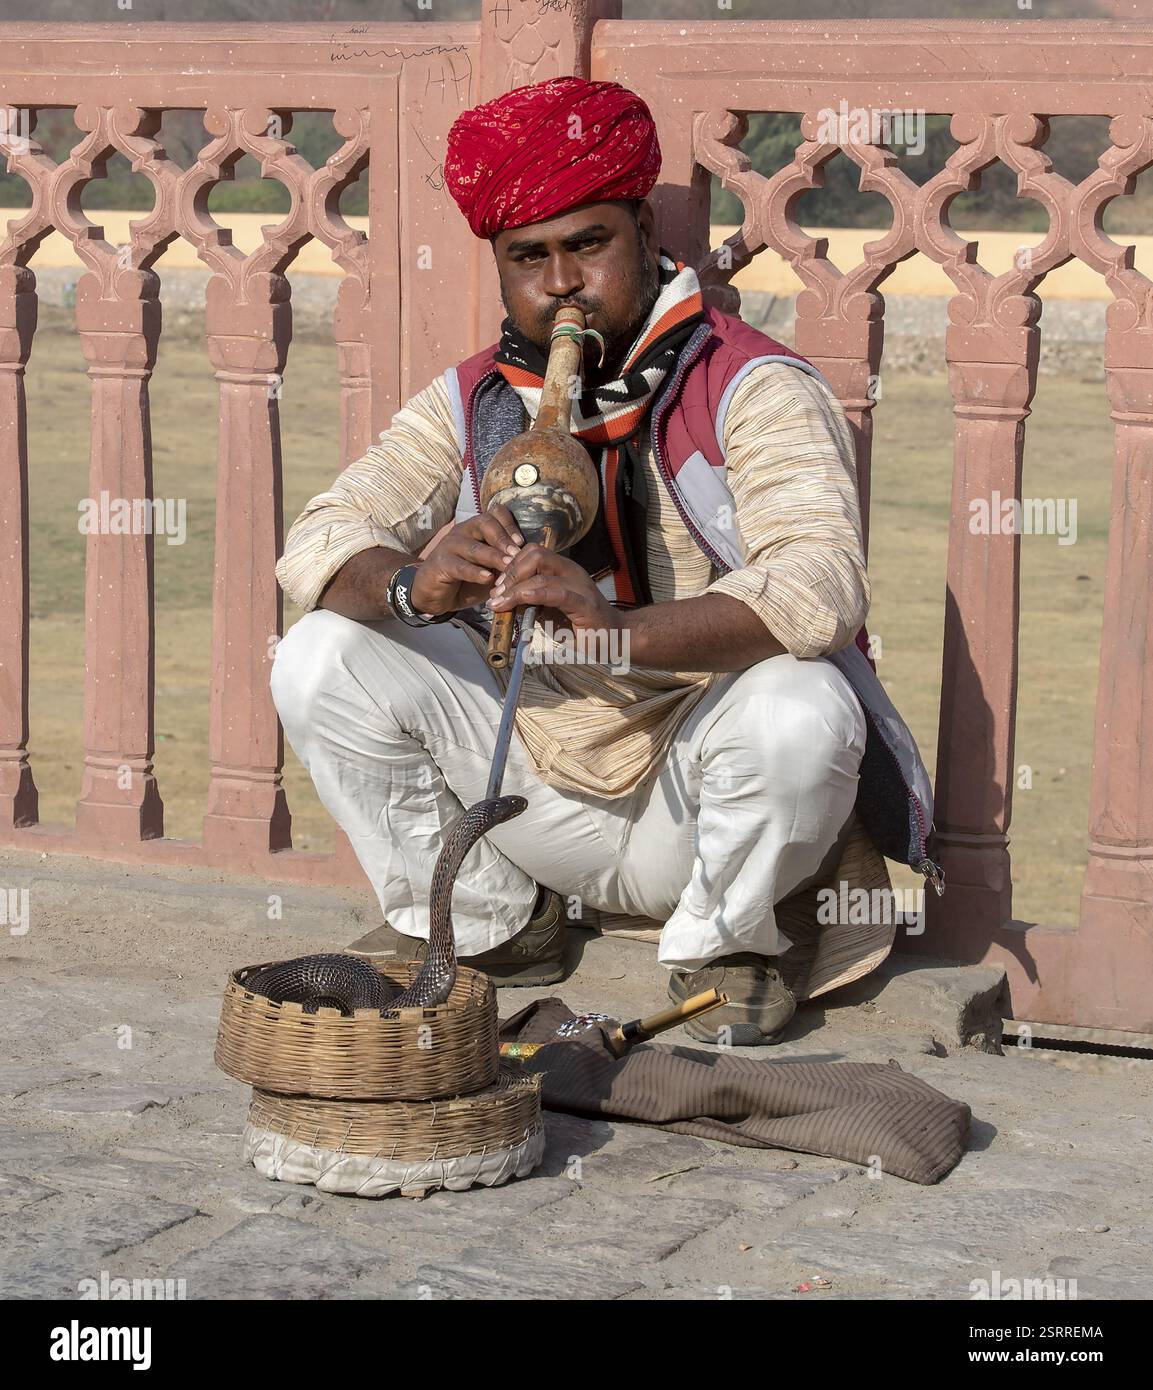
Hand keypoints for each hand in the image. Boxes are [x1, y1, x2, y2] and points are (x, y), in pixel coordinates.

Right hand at [408, 506, 523, 615]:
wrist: (434, 593)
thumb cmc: (466, 578)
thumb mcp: (489, 568)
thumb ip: (505, 562)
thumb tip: (531, 563)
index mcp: (477, 528)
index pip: (495, 514)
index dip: (509, 525)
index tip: (521, 542)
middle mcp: (463, 532)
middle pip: (485, 524)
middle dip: (503, 538)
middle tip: (516, 553)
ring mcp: (450, 546)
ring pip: (474, 547)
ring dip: (493, 556)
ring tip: (508, 565)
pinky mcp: (441, 564)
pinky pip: (459, 566)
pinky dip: (474, 572)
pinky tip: (487, 578)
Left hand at [489, 544, 621, 639]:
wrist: (616, 640)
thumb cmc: (582, 628)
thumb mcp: (549, 613)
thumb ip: (530, 603)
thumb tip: (504, 600)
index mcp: (563, 570)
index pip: (532, 553)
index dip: (511, 565)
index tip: (497, 586)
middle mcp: (571, 571)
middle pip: (535, 554)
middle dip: (510, 572)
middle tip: (497, 593)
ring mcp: (579, 585)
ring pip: (541, 572)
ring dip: (515, 587)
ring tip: (499, 601)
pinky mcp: (584, 603)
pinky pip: (555, 592)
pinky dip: (533, 594)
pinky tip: (519, 600)